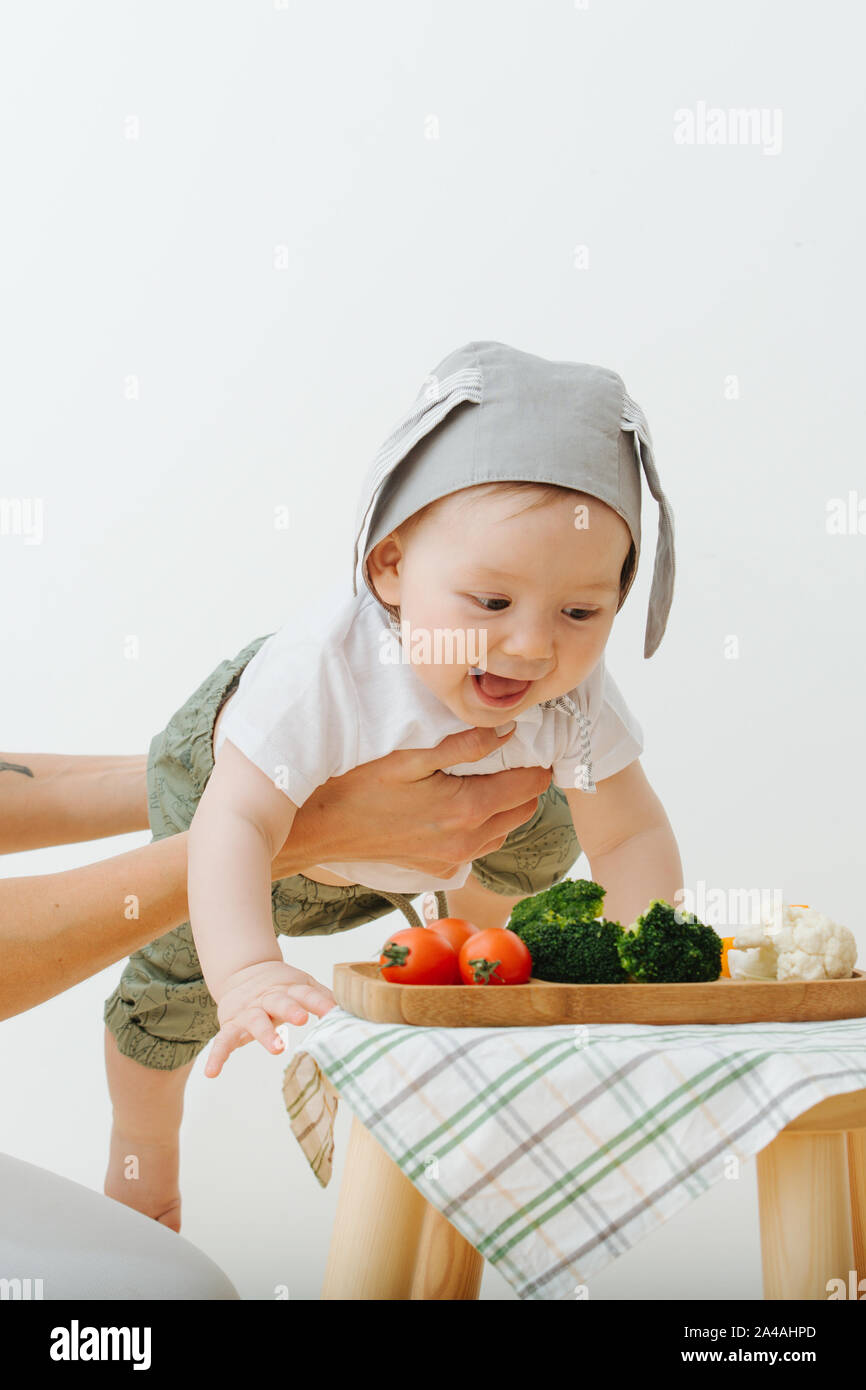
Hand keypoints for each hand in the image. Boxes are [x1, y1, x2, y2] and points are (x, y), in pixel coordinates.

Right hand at [204, 961, 335, 1077]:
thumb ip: (324, 998)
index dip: (320, 1002)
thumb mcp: (304, 986)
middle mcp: (269, 998)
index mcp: (290, 989)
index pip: (307, 993)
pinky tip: (212, 1073)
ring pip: (255, 1021)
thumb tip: (356, 1011)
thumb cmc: (283, 987)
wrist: (244, 972)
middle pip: (279, 1002)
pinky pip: (221, 1041)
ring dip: (264, 1034)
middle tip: (302, 1019)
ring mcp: (249, 1012)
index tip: (334, 1011)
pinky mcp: (231, 1025)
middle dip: (290, 1010)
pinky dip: (216, 1057)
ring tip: (277, 1048)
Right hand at [278, 726, 551, 879]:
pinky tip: (462, 806)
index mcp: (467, 809)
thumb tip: (508, 732)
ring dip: (506, 805)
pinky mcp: (439, 870)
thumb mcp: (412, 756)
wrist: (322, 829)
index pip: (529, 786)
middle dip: (526, 782)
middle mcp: (468, 841)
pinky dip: (483, 827)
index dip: (538, 761)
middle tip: (513, 756)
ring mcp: (454, 860)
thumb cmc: (360, 786)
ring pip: (504, 830)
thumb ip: (465, 745)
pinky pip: (479, 847)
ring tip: (488, 778)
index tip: (534, 742)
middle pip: (524, 810)